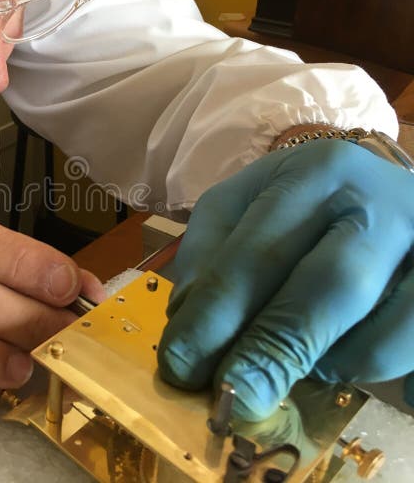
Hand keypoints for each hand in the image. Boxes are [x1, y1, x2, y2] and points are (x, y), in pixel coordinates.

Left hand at [157, 140, 413, 419]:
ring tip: (286, 366)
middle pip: (325, 287)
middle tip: (230, 397)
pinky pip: (411, 348)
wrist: (386, 195)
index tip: (181, 365)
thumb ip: (208, 253)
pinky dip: (366, 367)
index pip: (258, 252)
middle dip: (269, 350)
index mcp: (314, 174)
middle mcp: (381, 201)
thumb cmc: (302, 204)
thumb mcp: (245, 204)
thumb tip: (187, 321)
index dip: (215, 316)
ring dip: (322, 364)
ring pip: (380, 330)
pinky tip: (335, 360)